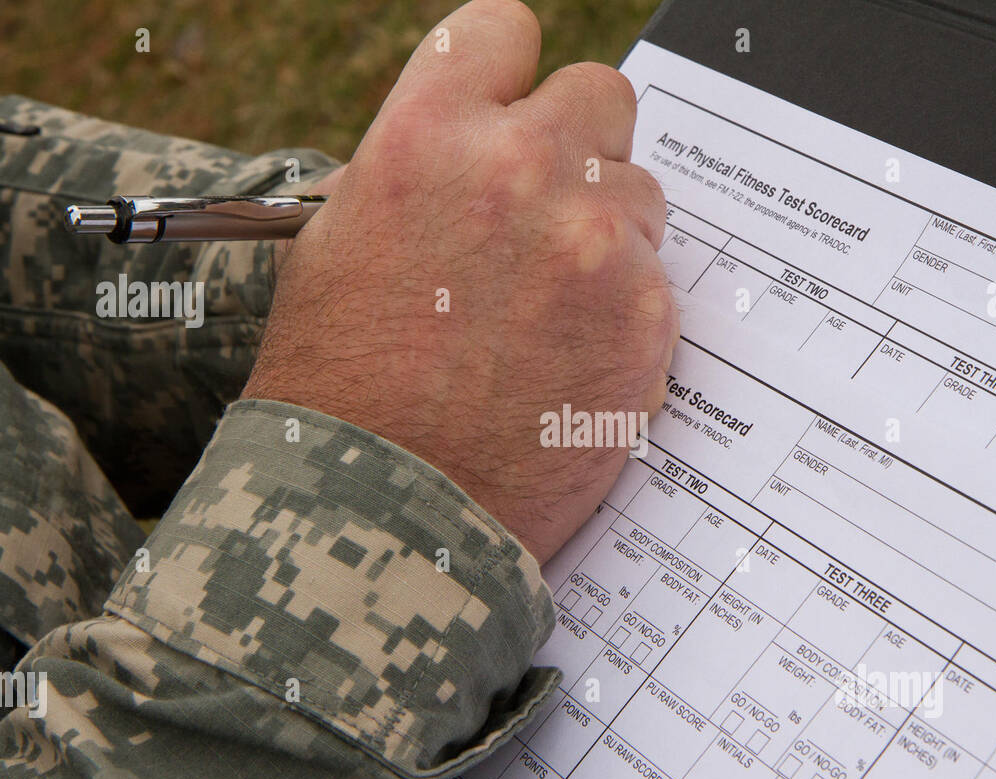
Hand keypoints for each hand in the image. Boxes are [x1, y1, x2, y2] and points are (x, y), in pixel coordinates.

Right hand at [243, 0, 676, 563]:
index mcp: (426, 137)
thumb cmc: (343, 389)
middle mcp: (519, 170)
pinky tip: (570, 359)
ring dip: (606, 234)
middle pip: (598, 96)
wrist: (385, 514)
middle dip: (575, 148)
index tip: (510, 112)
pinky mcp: (646, 317)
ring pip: (640, 192)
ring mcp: (594, 243)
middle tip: (542, 219)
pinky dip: (625, 311)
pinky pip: (658, 278)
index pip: (505, 32)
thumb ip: (418, 168)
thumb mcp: (337, 246)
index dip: (507, 75)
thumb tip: (474, 144)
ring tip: (546, 313)